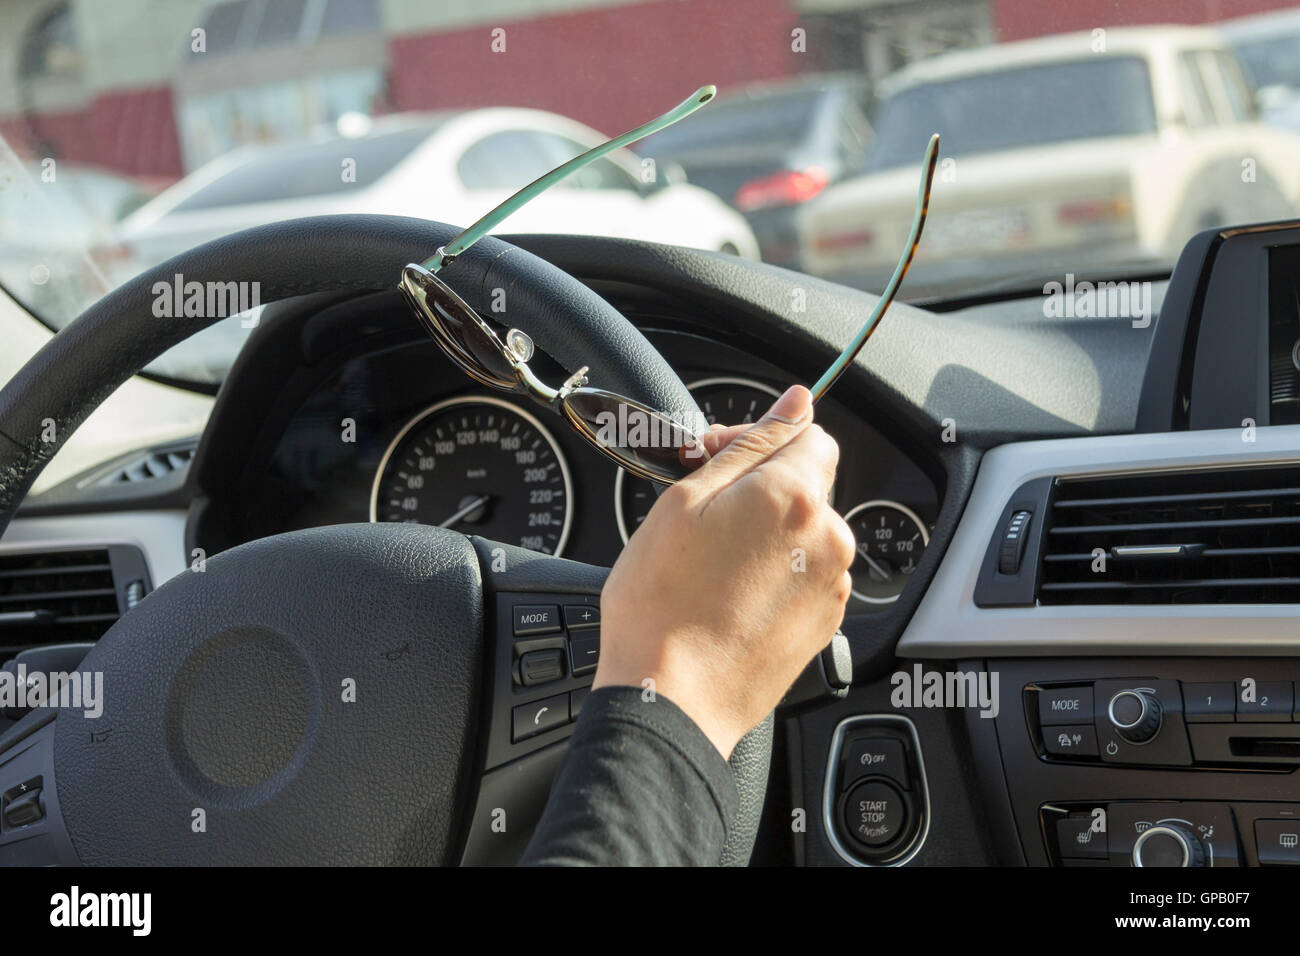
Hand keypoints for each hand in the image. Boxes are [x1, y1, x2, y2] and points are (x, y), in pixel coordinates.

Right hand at [594, 385, 854, 758]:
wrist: (670, 701)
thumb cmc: (661, 607)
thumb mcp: (684, 502)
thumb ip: (749, 444)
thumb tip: (795, 403)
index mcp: (795, 497)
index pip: (809, 434)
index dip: (761, 438)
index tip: (722, 456)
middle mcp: (828, 539)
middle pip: (808, 485)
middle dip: (759, 487)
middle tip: (702, 512)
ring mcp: (830, 586)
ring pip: (805, 533)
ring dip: (766, 534)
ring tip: (710, 565)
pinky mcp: (823, 624)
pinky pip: (805, 577)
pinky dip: (773, 576)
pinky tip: (727, 595)